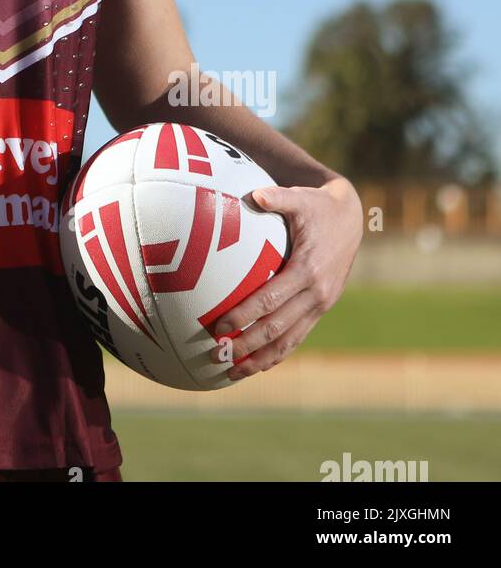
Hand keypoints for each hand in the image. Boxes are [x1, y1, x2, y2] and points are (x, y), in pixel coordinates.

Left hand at [209, 176, 362, 379]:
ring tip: (233, 372)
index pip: (270, 300)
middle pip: (277, 328)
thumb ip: (277, 198)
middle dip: (247, 345)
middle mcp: (316, 293)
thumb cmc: (316, 205)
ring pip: (289, 340)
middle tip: (217, 355)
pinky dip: (279, 353)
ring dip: (261, 358)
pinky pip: (299, 336)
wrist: (350, 218)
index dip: (244, 314)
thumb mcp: (300, 198)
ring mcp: (321, 304)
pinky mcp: (321, 308)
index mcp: (307, 270)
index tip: (219, 326)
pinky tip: (258, 365)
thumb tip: (255, 194)